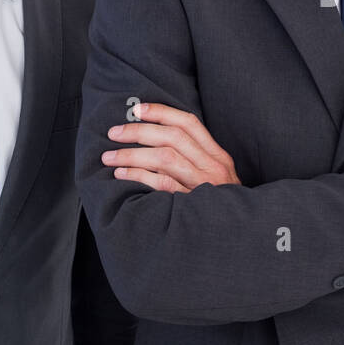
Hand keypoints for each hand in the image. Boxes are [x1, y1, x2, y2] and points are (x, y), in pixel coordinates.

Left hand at [101, 102, 240, 192]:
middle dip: (138, 131)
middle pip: (173, 137)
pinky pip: (161, 184)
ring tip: (109, 157)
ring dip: (132, 155)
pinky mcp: (190, 205)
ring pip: (165, 158)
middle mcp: (212, 166)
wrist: (234, 234)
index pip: (188, 123)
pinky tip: (121, 174)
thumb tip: (153, 137)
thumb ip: (193, 157)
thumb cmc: (217, 203)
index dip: (161, 112)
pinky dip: (138, 176)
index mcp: (217, 155)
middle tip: (114, 133)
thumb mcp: (214, 175)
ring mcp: (202, 186)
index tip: (137, 110)